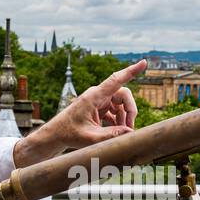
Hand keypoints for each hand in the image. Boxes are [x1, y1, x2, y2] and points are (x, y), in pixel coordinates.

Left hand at [14, 59, 144, 166]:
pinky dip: (118, 120)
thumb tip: (130, 132)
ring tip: (122, 133)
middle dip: (130, 110)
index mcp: (94, 96)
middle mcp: (97, 95)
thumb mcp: (91, 138)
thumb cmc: (69, 134)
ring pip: (120, 104)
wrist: (56, 135)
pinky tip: (115, 131)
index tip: (144, 62)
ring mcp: (98, 100)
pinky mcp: (97, 107)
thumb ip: (111, 135)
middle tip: (130, 128)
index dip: (131, 71)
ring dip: (124, 118)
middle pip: (123, 95)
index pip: (116, 80)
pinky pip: (114, 110)